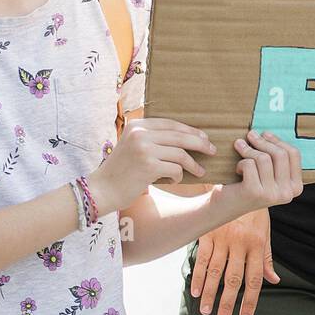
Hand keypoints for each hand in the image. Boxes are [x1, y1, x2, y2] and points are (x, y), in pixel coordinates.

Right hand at [91, 117, 216, 214]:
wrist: (101, 190)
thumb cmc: (121, 171)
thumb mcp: (133, 146)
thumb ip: (153, 139)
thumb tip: (186, 137)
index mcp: (137, 125)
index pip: (171, 124)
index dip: (190, 130)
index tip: (204, 137)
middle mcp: (140, 134)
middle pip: (180, 136)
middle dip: (200, 143)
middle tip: (212, 150)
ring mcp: (144, 149)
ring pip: (180, 154)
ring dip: (193, 164)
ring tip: (200, 171)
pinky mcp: (148, 166)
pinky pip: (175, 169)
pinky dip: (178, 176)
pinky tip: (174, 181)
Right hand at [189, 208, 276, 314]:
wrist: (236, 184)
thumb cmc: (253, 211)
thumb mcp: (264, 231)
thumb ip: (266, 257)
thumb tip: (274, 280)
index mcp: (256, 245)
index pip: (254, 279)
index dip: (250, 301)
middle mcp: (240, 244)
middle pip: (233, 280)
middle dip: (228, 303)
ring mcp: (223, 238)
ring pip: (216, 272)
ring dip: (210, 294)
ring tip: (206, 312)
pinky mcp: (208, 233)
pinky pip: (202, 258)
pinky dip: (199, 276)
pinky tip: (195, 291)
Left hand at [228, 130, 303, 212]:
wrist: (225, 206)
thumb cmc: (247, 183)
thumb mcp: (269, 173)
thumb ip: (276, 157)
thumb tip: (267, 133)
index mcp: (296, 187)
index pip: (293, 154)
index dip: (277, 141)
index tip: (264, 134)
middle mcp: (287, 193)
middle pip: (280, 154)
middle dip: (262, 141)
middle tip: (249, 135)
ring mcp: (272, 195)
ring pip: (264, 158)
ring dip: (248, 150)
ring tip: (240, 148)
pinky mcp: (254, 192)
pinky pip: (250, 164)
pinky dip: (241, 162)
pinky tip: (237, 169)